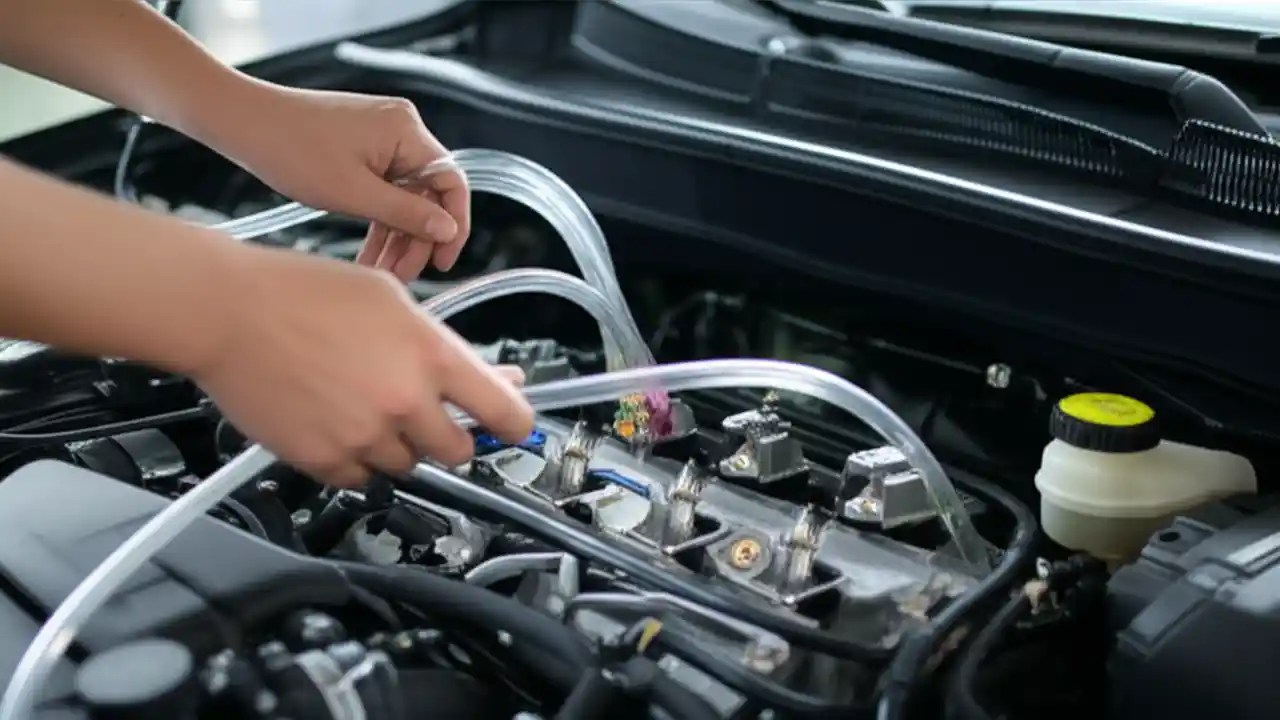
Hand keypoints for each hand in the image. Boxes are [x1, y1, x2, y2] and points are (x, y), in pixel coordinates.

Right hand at [192, 245, 532, 486]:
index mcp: (432, 356)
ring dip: (398, 446)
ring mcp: (364, 435)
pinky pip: (361, 480)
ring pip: (407, 466)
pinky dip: (357, 461)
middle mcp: (405, 402)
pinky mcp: (324, 460)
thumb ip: (446, 346)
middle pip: (459, 452)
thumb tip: (496, 378)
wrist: (228, 312)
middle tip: (422, 411)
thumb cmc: (304, 293)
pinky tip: (339, 422)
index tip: (512, 428)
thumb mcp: (393, 299)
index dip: (515, 425)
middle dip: (447, 434)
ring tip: (364, 405)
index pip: (506, 413)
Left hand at [218, 83, 468, 281]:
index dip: (454, 225)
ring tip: (382, 273)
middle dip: (415, 239)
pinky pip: (384, 191)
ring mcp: (382, 139)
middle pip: (427, 195)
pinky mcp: (365, 149)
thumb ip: (406, 213)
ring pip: (404, 199)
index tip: (442, 260)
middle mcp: (401, 130)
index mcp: (406, 131)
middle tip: (402, 276)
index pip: (452, 183)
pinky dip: (378, 222)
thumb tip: (447, 229)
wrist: (243, 121)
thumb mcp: (353, 193)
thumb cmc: (291, 149)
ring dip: (395, 237)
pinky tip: (370, 254)